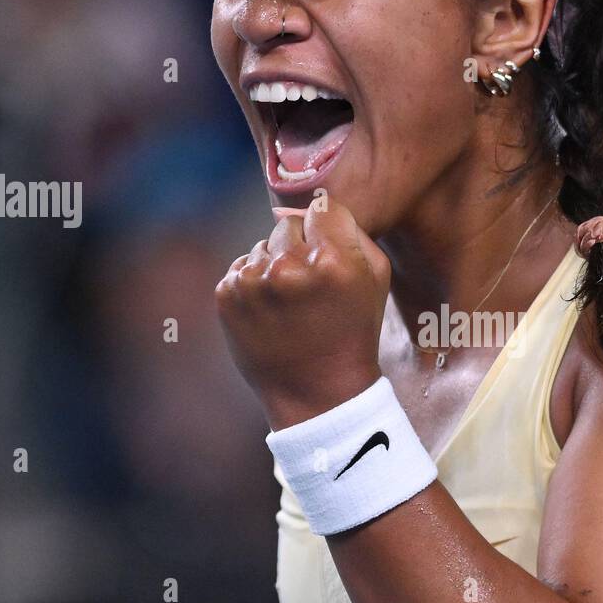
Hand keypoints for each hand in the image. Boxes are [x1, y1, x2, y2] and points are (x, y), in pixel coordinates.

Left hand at [215, 199, 389, 428]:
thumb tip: (318, 207)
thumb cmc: (353, 333)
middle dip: (300, 247)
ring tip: (290, 305)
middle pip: (289, 224)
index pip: (322, 209)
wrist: (319, 394)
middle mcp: (288, 266)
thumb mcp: (376, 280)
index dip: (328, 231)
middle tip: (311, 287)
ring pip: (262, 245)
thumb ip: (352, 232)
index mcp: (332, 260)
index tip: (330, 256)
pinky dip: (253, 284)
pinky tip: (270, 312)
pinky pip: (242, 267)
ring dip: (275, 266)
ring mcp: (252, 281)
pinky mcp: (226, 295)